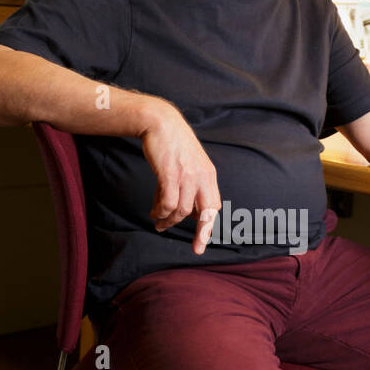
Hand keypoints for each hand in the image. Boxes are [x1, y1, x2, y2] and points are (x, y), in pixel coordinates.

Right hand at [140, 101, 220, 253]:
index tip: (202, 244)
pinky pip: (168, 203)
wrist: (160, 122)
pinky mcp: (171, 174)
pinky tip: (155, 213)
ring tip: (159, 222)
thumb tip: (179, 213)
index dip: (209, 226)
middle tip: (195, 247)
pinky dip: (161, 212)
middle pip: (207, 212)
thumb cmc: (172, 145)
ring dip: (169, 220)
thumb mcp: (188, 165)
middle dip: (203, 233)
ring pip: (181, 210)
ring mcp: (187, 176)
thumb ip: (188, 187)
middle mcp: (202, 177)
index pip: (214, 206)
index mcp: (209, 175)